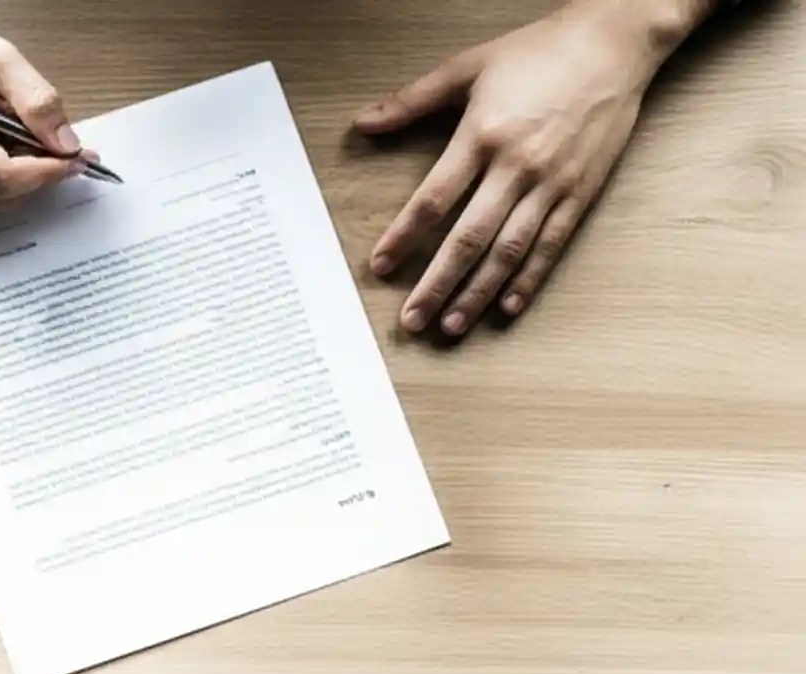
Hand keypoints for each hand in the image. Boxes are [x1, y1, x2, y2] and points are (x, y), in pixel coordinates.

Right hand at [0, 4, 89, 208]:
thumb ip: (36, 101)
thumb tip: (66, 145)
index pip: (3, 176)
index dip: (47, 172)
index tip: (78, 158)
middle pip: (0, 194)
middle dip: (39, 173)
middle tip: (63, 146)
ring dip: (21, 173)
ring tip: (23, 132)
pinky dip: (1, 170)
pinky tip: (1, 139)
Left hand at [355, 0, 711, 335]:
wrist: (613, 44)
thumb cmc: (536, 53)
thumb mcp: (466, 67)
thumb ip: (411, 100)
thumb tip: (364, 123)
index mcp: (482, 136)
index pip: (433, 199)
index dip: (404, 237)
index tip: (380, 267)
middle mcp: (516, 166)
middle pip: (468, 238)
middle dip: (436, 284)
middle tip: (412, 320)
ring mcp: (551, 184)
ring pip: (509, 252)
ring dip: (477, 294)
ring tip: (451, 326)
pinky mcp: (580, 194)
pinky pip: (550, 246)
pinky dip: (528, 280)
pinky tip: (507, 307)